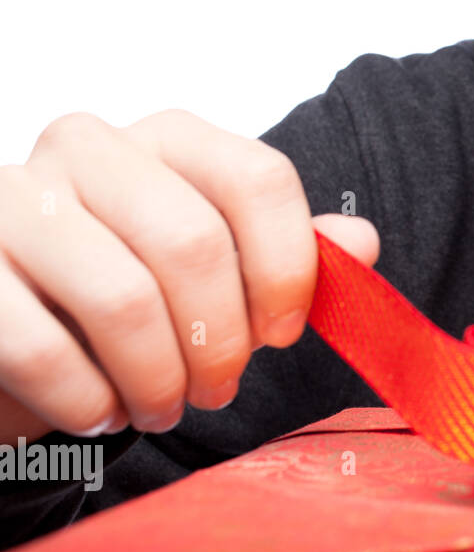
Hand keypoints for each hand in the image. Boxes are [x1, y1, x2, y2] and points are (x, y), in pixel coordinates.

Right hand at [0, 110, 379, 444]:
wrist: (14, 323)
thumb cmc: (132, 294)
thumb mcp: (219, 272)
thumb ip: (289, 254)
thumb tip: (361, 242)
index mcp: (170, 139)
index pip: (258, 179)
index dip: (287, 269)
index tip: (286, 332)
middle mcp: (90, 147)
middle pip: (195, 243)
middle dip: (223, 341)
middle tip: (219, 389)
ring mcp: (12, 198)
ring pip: (123, 298)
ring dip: (158, 380)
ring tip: (162, 409)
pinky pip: (40, 347)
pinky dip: (87, 400)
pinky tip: (100, 411)